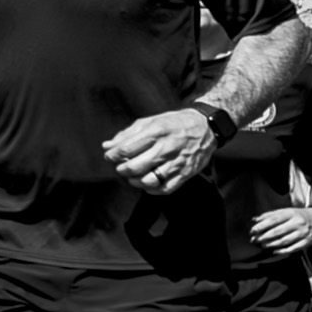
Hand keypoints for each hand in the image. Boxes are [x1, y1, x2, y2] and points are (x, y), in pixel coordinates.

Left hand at [101, 107, 216, 193]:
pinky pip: (165, 189)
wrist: (204, 127)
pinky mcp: (185, 174)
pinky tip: (146, 183)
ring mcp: (177, 162)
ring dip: (135, 182)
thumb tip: (107, 146)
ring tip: (132, 177)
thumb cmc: (172, 124)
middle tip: (119, 168)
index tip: (110, 157)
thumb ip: (126, 134)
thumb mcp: (149, 121)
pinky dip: (151, 190)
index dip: (112, 156)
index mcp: (155, 132)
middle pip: (135, 167)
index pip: (126, 149)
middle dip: (121, 170)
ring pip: (149, 181)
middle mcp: (166, 148)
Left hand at [249, 205, 311, 257]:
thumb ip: (270, 215)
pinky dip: (283, 251)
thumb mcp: (286, 211)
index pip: (273, 220)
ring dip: (271, 244)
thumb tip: (255, 219)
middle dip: (264, 237)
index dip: (261, 226)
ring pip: (284, 240)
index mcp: (290, 213)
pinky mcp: (307, 242)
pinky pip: (293, 248)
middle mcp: (297, 223)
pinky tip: (275, 251)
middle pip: (278, 231)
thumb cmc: (300, 215)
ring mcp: (302, 233)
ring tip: (263, 245)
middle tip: (255, 240)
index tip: (252, 230)